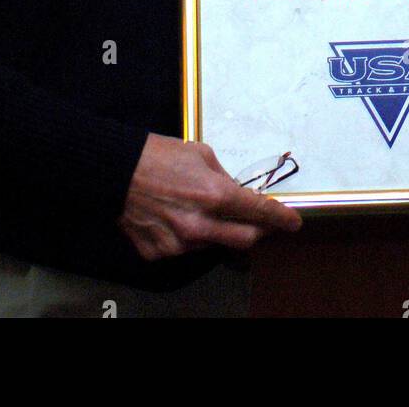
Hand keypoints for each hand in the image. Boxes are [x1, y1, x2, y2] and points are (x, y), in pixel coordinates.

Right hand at [119, 134, 302, 259]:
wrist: (114, 171)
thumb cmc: (158, 156)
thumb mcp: (202, 155)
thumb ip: (224, 178)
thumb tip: (236, 194)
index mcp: (215, 195)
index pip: (259, 212)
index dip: (281, 218)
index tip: (293, 222)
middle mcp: (200, 225)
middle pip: (246, 239)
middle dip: (257, 230)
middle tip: (257, 220)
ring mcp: (179, 243)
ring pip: (214, 244)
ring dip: (217, 230)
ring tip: (198, 208)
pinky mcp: (159, 253)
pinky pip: (184, 249)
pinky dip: (188, 236)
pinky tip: (174, 217)